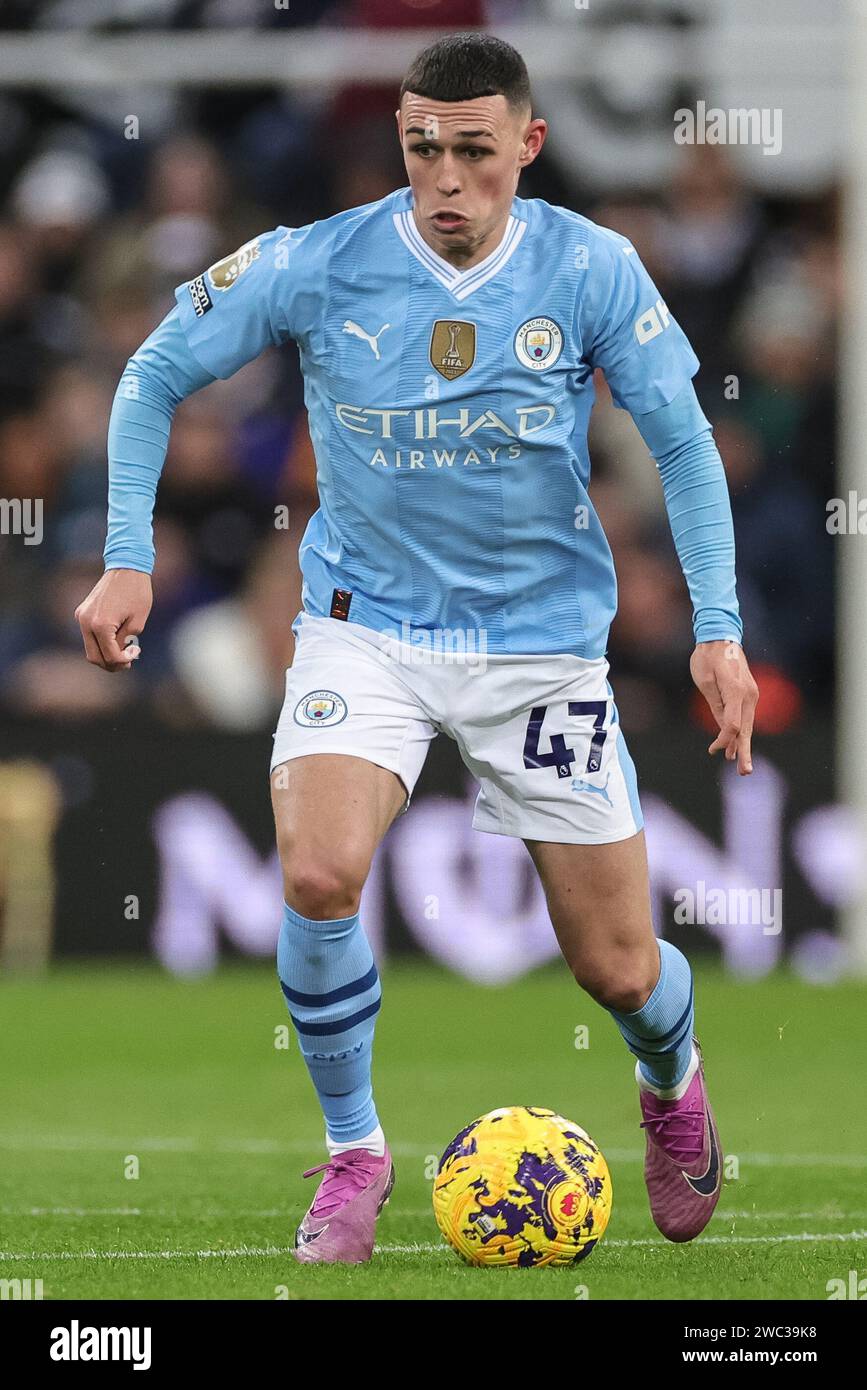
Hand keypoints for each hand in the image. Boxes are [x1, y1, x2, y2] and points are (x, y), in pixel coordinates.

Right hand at [75, 568, 152, 671]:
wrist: (126, 566)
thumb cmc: (136, 592)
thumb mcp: (137, 621)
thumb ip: (125, 641)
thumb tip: (118, 655)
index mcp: (101, 625)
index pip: (110, 656)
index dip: (124, 660)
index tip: (136, 651)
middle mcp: (86, 622)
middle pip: (94, 658)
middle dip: (112, 664)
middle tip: (128, 660)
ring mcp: (81, 617)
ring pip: (90, 648)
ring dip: (105, 654)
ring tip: (123, 650)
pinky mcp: (82, 613)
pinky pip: (89, 636)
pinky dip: (100, 642)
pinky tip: (115, 638)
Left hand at [689, 640, 758, 774]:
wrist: (720, 637)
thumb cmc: (707, 658)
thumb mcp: (705, 682)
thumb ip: (716, 706)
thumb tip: (724, 730)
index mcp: (736, 691)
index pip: (733, 725)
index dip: (724, 740)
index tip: (713, 750)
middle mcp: (748, 694)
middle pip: (746, 729)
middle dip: (744, 751)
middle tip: (744, 772)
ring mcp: (751, 693)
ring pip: (747, 724)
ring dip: (744, 745)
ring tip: (743, 767)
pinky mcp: (748, 693)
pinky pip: (745, 716)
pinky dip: (742, 732)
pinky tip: (738, 747)